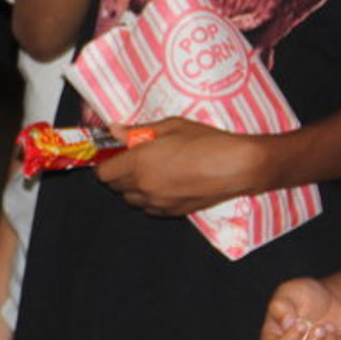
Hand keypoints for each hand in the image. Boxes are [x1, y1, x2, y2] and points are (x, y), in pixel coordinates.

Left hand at [92, 117, 256, 215]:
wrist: (237, 166)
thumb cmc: (206, 141)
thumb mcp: (171, 126)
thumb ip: (138, 130)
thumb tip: (115, 130)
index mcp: (138, 164)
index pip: (103, 173)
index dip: (105, 164)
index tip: (113, 156)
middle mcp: (144, 186)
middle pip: (114, 187)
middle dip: (117, 174)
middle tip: (131, 161)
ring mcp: (158, 202)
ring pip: (130, 200)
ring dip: (132, 188)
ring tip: (148, 172)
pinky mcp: (174, 212)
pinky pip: (149, 209)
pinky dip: (149, 199)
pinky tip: (163, 185)